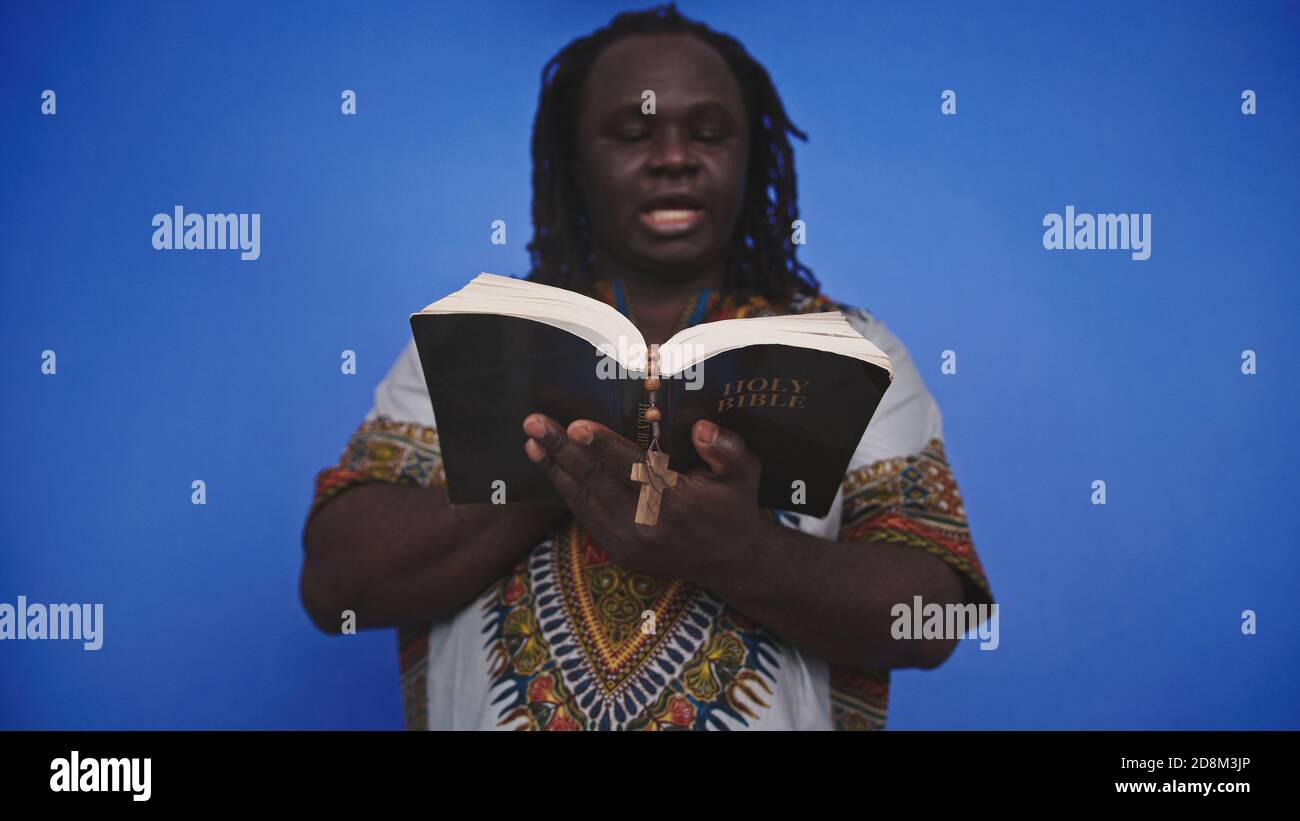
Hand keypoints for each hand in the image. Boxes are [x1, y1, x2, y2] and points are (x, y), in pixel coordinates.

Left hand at [522, 412, 768, 583]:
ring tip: (531, 441)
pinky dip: (566, 490)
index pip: (633, 467)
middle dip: (561, 449)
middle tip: (533, 423)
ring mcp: (630, 541)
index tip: (576, 426)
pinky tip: (550, 466)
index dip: (603, 445)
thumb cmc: (734, 506)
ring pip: (584, 499)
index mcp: (677, 501)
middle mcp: (648, 524)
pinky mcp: (619, 551)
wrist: (731, 561)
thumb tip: (700, 428)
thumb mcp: (744, 473)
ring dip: (555, 468)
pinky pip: (586, 516)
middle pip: (597, 480)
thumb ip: (727, 448)